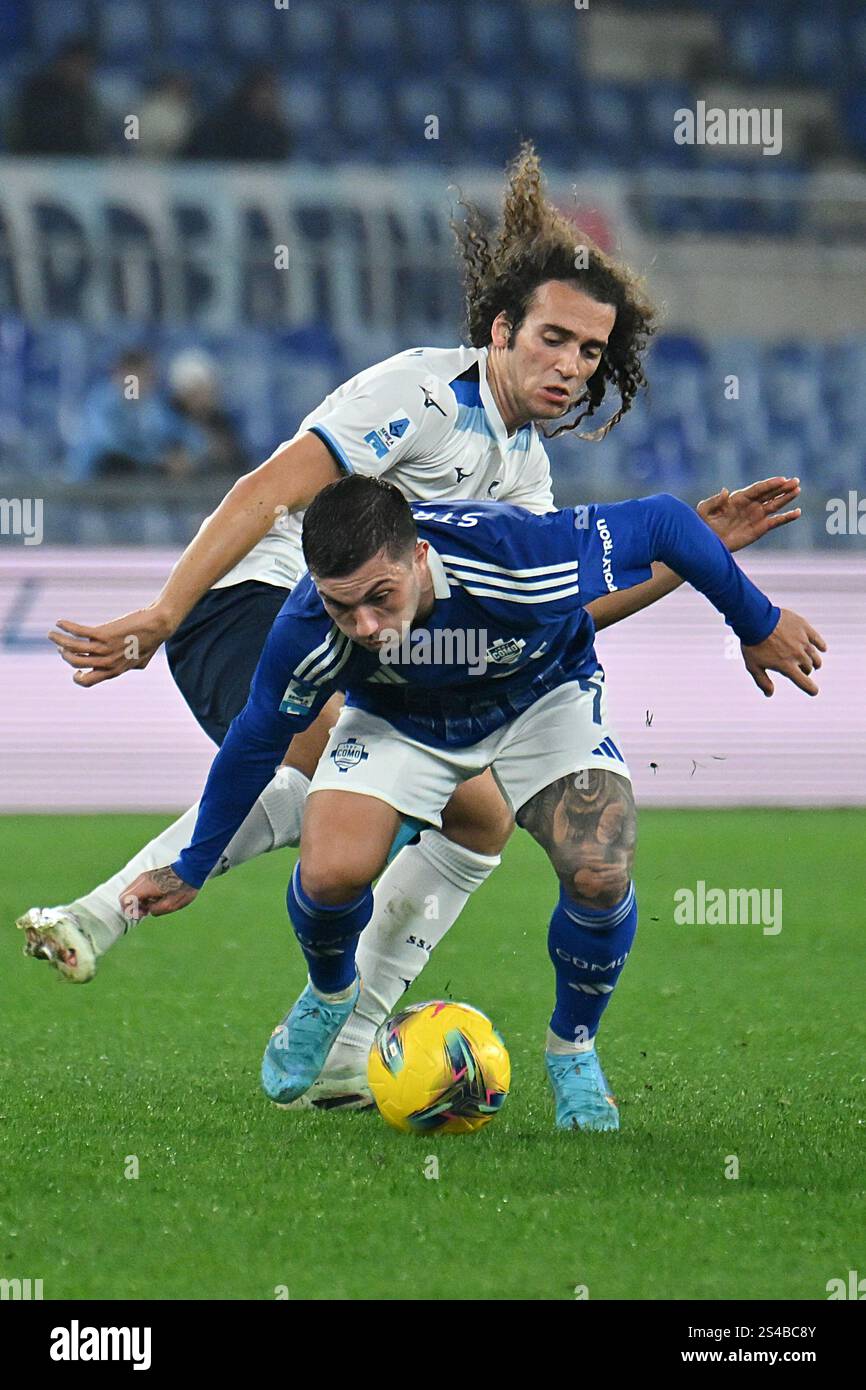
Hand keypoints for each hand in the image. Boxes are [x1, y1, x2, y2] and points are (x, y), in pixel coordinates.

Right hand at [48, 603, 175, 686]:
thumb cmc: (152, 641)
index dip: (78, 677)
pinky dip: (66, 627)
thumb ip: (133, 666)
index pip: (88, 681)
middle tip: (62, 647)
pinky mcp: (104, 634)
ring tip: (52, 634)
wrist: (159, 625)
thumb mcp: (142, 659)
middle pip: (75, 663)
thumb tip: (134, 667)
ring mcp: (105, 649)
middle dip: (65, 656)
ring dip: (58, 641)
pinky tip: (60, 622)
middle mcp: (108, 662)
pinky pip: (78, 632)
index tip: (75, 670)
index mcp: (114, 670)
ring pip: (72, 648)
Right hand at [120, 866, 198, 921]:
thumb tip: (148, 910)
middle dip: (132, 906)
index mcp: (145, 886)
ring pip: (130, 891)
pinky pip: (138, 888)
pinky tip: (155, 898)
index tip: (144, 913)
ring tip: (153, 904)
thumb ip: (155, 910)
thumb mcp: (171, 905)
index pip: (124, 899)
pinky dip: (142, 895)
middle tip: (147, 910)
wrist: (191, 869)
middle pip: (124, 895)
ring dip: (137, 901)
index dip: (130, 910)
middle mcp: (142, 879)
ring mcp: (144, 876)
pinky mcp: (149, 876)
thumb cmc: (183, 887)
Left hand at [698, 476, 800, 552]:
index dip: (770, 484)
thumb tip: (726, 491)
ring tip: (798, 490)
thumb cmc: (704, 525)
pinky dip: (787, 517)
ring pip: (775, 504)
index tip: (782, 479)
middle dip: (782, 487)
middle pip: (769, 493)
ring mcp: (756, 516)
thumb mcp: (704, 511)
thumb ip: (714, 501)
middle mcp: (750, 505)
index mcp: (738, 498)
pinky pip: (776, 521)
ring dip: (787, 497)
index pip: (758, 488)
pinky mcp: (760, 529)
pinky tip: (798, 512)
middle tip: (796, 481)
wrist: (709, 544)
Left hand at [741, 608, 826, 696]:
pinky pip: (817, 639)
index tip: (814, 691)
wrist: (756, 620)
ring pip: (814, 655)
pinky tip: (823, 648)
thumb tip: (769, 694)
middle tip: (802, 670)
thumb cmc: (753, 644)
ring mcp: (802, 641)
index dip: (811, 689)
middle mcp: (797, 655)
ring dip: (814, 661)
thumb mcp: (753, 666)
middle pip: (808, 667)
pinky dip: (821, 645)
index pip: (804, 682)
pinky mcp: (804, 628)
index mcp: (786, 665)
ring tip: (813, 663)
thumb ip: (762, 681)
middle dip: (806, 671)